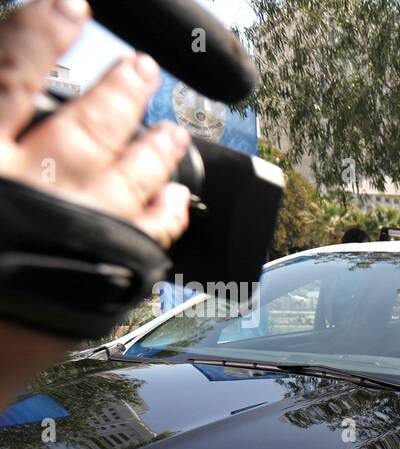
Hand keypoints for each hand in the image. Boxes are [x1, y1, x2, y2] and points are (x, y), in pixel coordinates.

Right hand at [0, 0, 191, 246]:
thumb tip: (5, 102)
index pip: (11, 74)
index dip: (41, 32)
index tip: (70, 3)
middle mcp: (38, 185)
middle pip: (92, 120)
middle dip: (122, 88)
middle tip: (142, 67)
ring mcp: (83, 226)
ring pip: (135, 169)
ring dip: (158, 144)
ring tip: (170, 129)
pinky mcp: (111, 267)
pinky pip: (155, 230)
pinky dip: (170, 207)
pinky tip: (178, 194)